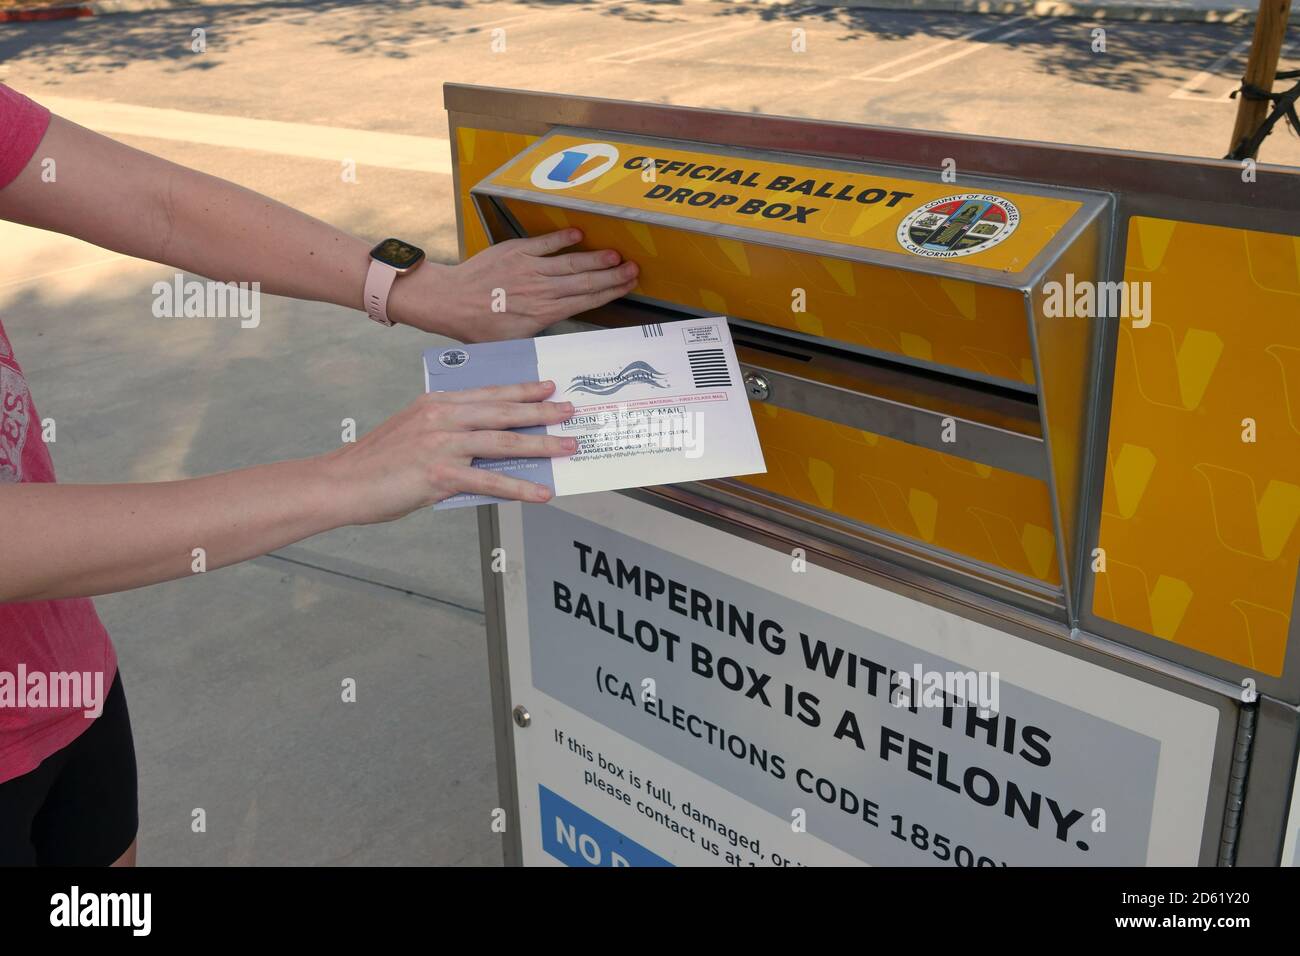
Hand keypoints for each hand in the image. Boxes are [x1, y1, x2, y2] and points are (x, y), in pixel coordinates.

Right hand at [319, 381, 576, 523]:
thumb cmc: (377, 463)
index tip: (547, 386)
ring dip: (540, 444)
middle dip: (542, 410)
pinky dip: (519, 487)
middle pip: (503, 412)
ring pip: (503, 442)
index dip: (521, 390)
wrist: (342, 483)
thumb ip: (447, 431)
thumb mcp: (413, 432)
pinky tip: (541, 492)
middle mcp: (442, 417)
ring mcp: (442, 444)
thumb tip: (485, 443)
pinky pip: (489, 481)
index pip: (489, 393)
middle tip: (570, 410)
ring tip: (568, 445)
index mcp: (436, 403)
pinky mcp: (440, 474)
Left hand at [393, 229, 638, 341]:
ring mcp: (530, 269)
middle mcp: (542, 290)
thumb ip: (539, 333)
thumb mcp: (514, 342)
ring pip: (571, 263)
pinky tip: (579, 234)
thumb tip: (558, 339)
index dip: (610, 293)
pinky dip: (563, 238)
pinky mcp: (516, 252)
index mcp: (544, 313)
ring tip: (616, 255)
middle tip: (634, 269)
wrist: (452, 302)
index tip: (628, 286)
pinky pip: (545, 243)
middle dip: (612, 276)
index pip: (585, 301)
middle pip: (585, 281)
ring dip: (595, 258)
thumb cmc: (479, 327)